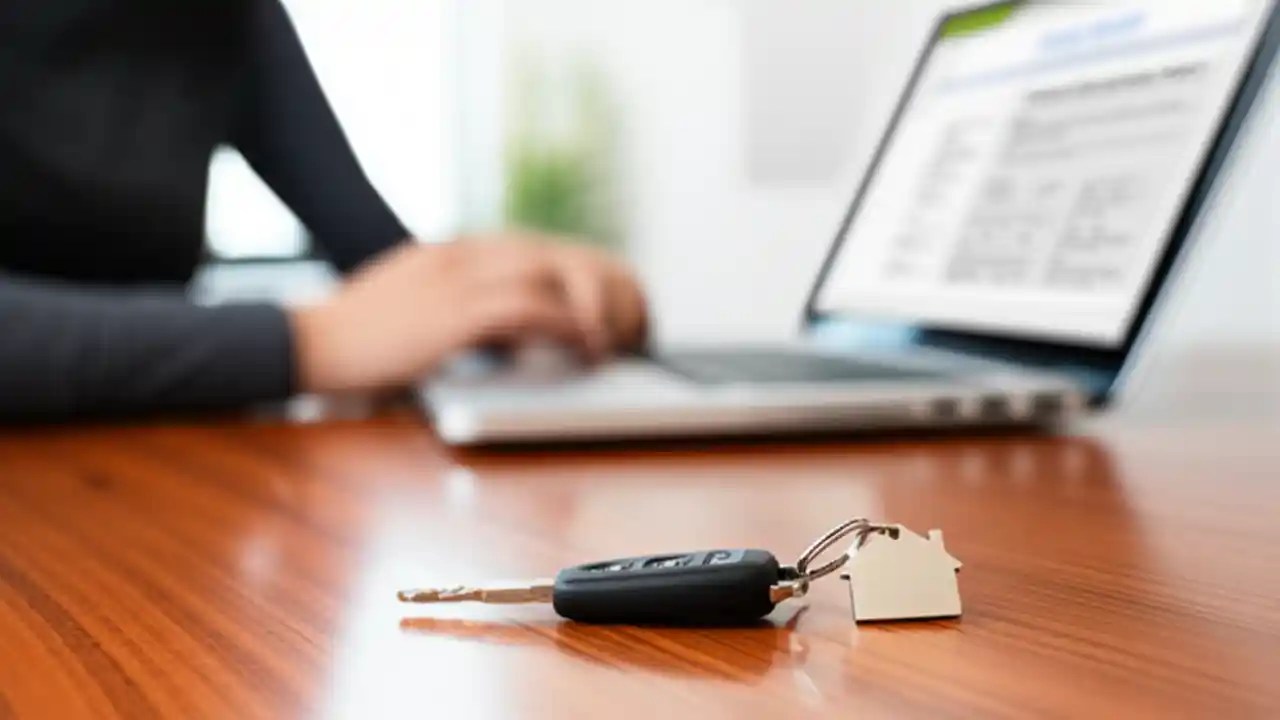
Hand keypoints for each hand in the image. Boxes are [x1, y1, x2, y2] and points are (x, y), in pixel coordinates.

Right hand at [288, 236, 647, 392]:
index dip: (576, 274)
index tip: (603, 303)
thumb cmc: (354, 339)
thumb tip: (502, 329)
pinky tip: (587, 346)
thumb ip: (455, 306)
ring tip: (613, 338)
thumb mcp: (411, 308)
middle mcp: (460, 254)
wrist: (306, 344)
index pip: (531, 247)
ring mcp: (457, 279)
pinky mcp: (454, 312)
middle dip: (597, 283)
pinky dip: (567, 325)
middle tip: (625, 319)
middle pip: (551, 250)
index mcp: (451, 251)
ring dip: (590, 304)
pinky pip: (531, 307)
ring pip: (549, 270)